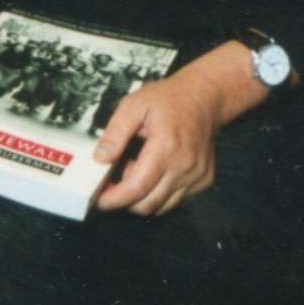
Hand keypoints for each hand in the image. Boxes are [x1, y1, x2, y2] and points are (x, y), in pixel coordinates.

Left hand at [91, 63, 229, 216]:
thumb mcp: (134, 105)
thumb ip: (115, 133)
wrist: (205, 97)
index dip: (114, 199)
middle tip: (114, 180)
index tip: (98, 200)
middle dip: (124, 200)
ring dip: (142, 197)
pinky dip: (158, 194)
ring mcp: (197, 176)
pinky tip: (154, 172)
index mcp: (166, 146)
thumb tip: (100, 159)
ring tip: (137, 169)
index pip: (137, 188)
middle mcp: (185, 166)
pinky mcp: (203, 180)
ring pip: (160, 207)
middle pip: (147, 204)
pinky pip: (174, 200)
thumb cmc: (169, 99)